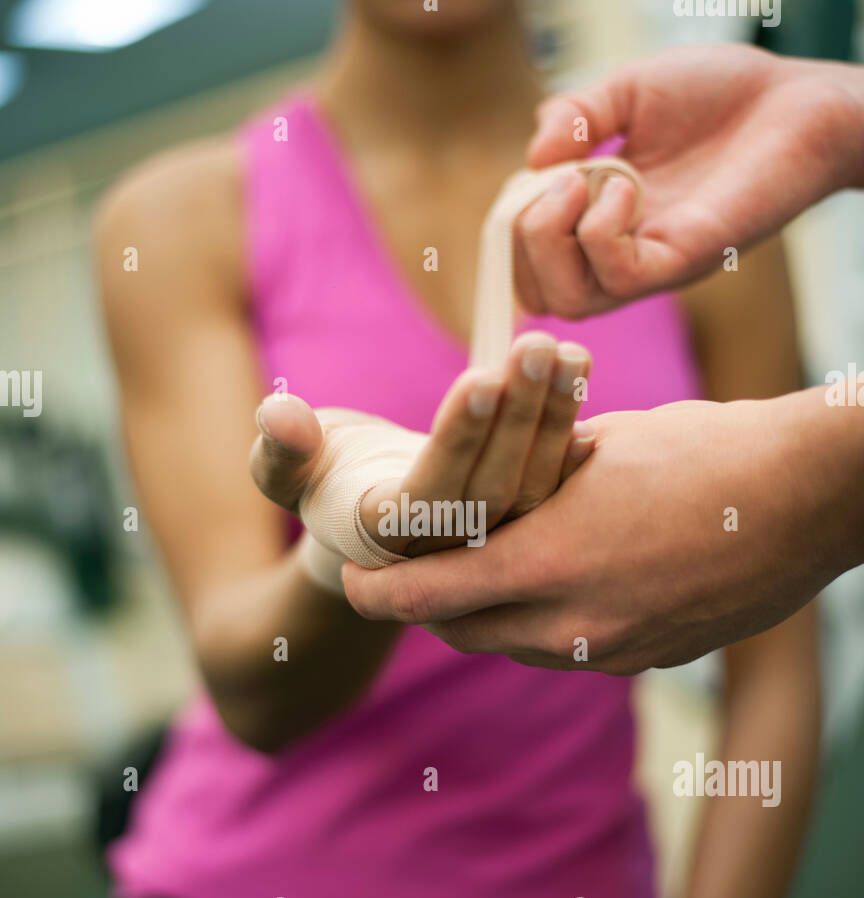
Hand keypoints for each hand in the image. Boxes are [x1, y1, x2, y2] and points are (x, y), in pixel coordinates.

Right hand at [250, 332, 592, 555]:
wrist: (362, 521)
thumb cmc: (318, 478)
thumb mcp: (284, 468)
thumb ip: (280, 448)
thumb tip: (281, 415)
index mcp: (385, 534)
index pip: (430, 491)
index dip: (457, 438)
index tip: (481, 378)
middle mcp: (444, 549)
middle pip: (494, 489)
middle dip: (518, 415)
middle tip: (538, 347)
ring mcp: (487, 540)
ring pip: (532, 488)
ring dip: (553, 418)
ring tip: (568, 352)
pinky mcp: (517, 522)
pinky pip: (554, 487)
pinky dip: (573, 442)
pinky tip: (585, 386)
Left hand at [343, 387, 863, 670]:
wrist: (808, 501)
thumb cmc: (704, 452)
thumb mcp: (596, 450)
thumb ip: (527, 484)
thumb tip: (488, 495)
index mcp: (546, 565)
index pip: (426, 597)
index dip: (377, 594)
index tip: (351, 583)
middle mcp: (571, 627)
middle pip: (463, 634)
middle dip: (428, 607)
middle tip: (409, 577)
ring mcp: (613, 653)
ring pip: (515, 647)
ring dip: (488, 617)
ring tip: (482, 574)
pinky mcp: (649, 660)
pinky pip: (569, 652)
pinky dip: (545, 625)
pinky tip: (560, 583)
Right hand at [514, 45, 863, 318]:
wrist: (802, 97)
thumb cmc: (724, 93)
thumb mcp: (628, 88)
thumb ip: (574, 115)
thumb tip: (532, 159)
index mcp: (601, 218)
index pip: (529, 263)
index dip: (510, 226)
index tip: (537, 169)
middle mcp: (622, 250)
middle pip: (538, 295)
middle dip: (521, 239)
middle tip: (557, 181)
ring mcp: (652, 260)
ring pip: (569, 300)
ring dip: (552, 238)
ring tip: (581, 181)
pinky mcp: (686, 258)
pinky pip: (620, 276)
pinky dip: (601, 233)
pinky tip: (625, 187)